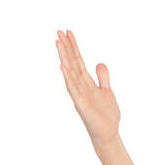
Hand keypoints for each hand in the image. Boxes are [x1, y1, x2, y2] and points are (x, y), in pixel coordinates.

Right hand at [56, 29, 120, 146]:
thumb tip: (99, 62)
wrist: (108, 133)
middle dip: (66, 47)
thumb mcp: (107, 91)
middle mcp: (80, 85)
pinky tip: (62, 66)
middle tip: (58, 31)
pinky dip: (67, 78)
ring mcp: (79, 94)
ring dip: (64, 57)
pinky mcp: (81, 104)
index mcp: (87, 81)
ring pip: (70, 72)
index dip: (73, 46)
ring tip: (57, 42)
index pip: (78, 60)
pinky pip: (72, 89)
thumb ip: (102, 77)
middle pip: (72, 62)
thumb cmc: (106, 115)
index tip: (68, 32)